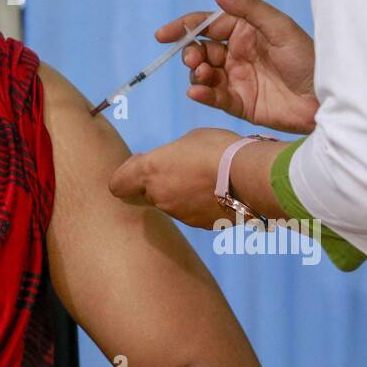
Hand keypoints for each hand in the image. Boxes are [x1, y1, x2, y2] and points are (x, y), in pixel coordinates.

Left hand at [109, 128, 240, 228]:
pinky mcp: (199, 225)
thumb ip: (170, 156)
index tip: (142, 163)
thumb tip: (170, 164)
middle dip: (159, 182)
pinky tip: (218, 191)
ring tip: (206, 178)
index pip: (117, 185)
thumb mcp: (187, 141)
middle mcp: (159, 196)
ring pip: (171, 204)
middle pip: (148, 193)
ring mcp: (179, 214)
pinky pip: (193, 213)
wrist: (249, 176)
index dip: (126, 174)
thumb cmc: (217, 148)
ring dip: (181, 194)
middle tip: (182, 167)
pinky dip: (199, 205)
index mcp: (149, 171)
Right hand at [164, 0, 317, 133]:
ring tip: (204, 74)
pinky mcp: (240, 104)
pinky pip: (214, 97)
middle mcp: (238, 54)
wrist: (327, 99)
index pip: (207, 25)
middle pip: (201, 50)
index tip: (163, 35)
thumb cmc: (310, 59)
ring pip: (203, 74)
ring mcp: (238, 79)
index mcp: (246, 31)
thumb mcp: (280, 27)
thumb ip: (247, 8)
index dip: (184, 28)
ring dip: (196, 72)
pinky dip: (202, 94)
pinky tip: (197, 91)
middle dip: (190, 53)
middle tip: (194, 58)